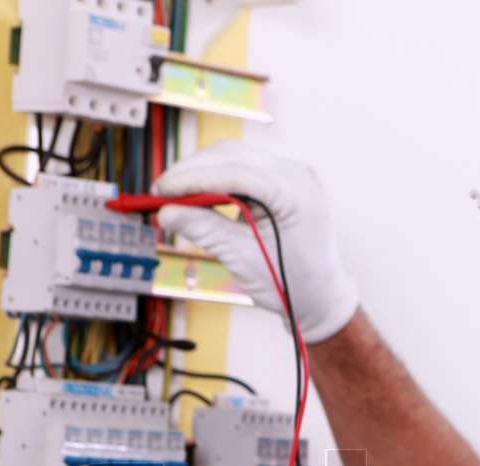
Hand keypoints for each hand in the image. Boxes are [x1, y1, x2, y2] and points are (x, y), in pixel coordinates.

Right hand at [154, 142, 360, 342]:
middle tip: (160, 191)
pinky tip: (198, 191)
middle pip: (233, 156)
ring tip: (174, 193)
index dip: (193, 178)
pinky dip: (218, 176)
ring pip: (236, 156)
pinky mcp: (284, 179)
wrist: (320, 296)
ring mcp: (294, 174)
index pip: (236, 172)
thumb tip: (166, 212)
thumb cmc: (291, 284)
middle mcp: (299, 175)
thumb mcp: (242, 259)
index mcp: (297, 194)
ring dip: (203, 171)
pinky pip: (245, 166)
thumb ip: (204, 230)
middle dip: (192, 171)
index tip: (161, 189)